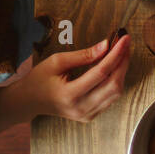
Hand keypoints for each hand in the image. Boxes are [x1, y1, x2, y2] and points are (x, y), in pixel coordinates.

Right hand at [13, 36, 130, 122]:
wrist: (28, 101)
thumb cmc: (39, 79)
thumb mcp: (57, 61)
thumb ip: (83, 55)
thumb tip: (106, 45)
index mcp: (70, 94)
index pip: (101, 72)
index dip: (116, 54)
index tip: (125, 38)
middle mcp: (80, 108)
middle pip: (114, 85)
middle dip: (123, 62)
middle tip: (126, 43)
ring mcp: (86, 115)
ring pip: (115, 93)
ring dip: (122, 71)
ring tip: (122, 52)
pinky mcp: (89, 115)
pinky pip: (110, 98)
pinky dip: (116, 81)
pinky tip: (114, 66)